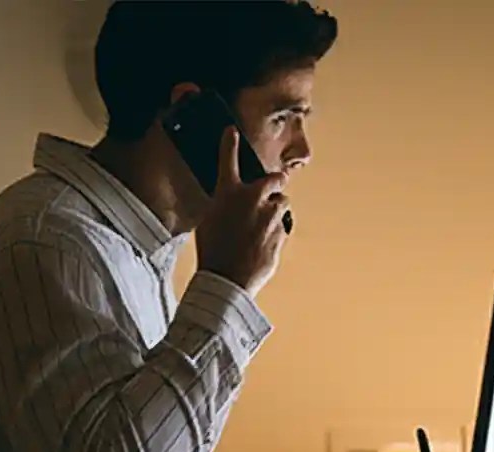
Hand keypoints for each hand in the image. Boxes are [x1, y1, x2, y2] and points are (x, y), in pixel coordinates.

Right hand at [195, 126, 291, 296]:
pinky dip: (276, 232)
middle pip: (275, 179)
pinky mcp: (282, 233)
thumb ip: (226, 206)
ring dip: (276, 210)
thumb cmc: (214, 251)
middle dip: (276, 182)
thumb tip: (234, 204)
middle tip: (272, 188)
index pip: (228, 160)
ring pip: (282, 204)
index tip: (231, 131)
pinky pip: (283, 227)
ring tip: (262, 226)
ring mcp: (270, 216)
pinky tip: (262, 244)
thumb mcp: (210, 221)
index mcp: (228, 193)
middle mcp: (253, 199)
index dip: (229, 143)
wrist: (227, 278)